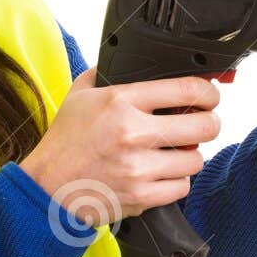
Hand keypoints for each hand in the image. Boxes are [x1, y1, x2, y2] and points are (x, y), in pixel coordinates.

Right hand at [18, 68, 221, 225]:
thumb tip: (138, 59)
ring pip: (196, 159)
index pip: (186, 89)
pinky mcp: (141, 197)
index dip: (209, 91)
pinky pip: (182, 187)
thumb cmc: (65, 141)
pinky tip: (163, 173)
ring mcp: (138, 168)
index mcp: (120, 101)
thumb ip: (109, 73)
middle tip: (204, 122)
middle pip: (204, 126)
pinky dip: (177, 180)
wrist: (46, 188)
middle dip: (210, 122)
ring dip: (190, 154)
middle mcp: (132, 134)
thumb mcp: (80, 94)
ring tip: (177, 151)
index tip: (210, 95)